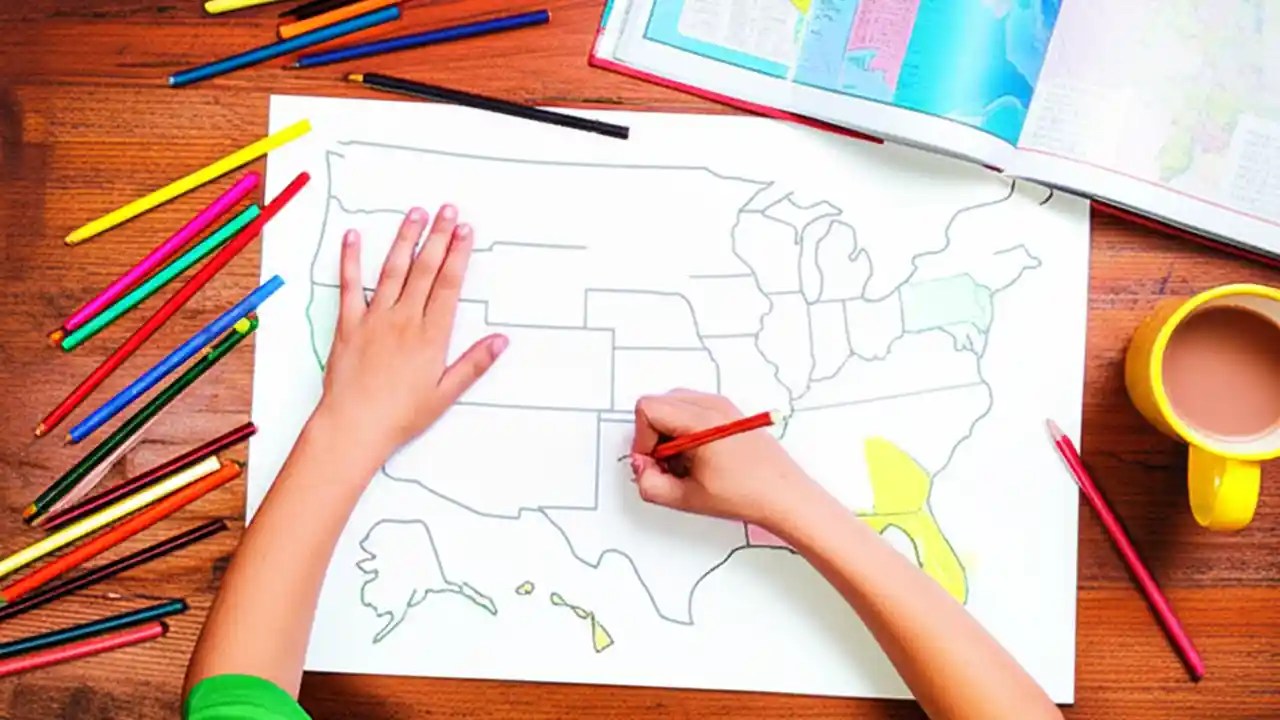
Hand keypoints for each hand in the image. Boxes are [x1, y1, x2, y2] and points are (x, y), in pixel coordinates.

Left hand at [316, 204, 506, 463]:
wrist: (354, 426)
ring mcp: (374, 319)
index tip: (465, 231)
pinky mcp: (348, 324)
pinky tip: (354, 238)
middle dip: (438, 237)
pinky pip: (349, 285)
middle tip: (447, 211)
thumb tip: (500, 341)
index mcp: (430, 335)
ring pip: (393, 270)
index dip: (459, 254)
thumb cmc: (399, 416)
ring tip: (415, 214)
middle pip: (425, 269)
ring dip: (405, 239)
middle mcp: (404, 320)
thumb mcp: (445, 393)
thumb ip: (474, 364)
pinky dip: (350, 260)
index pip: (449, 284)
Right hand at [629, 390, 819, 530]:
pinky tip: (697, 458)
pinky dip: (684, 432)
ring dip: (668, 434)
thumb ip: (649, 484)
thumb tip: (639, 468)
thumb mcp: (687, 498)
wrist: (785, 496)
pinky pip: (691, 411)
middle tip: (666, 466)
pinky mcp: (728, 413)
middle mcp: (712, 405)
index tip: (653, 464)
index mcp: (701, 420)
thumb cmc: (747, 494)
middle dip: (653, 436)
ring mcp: (722, 406)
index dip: (642, 440)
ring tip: (684, 464)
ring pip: (673, 406)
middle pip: (658, 404)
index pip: (647, 409)